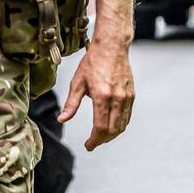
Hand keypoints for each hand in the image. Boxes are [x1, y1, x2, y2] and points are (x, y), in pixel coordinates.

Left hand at [58, 36, 135, 151]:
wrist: (112, 46)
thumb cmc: (93, 62)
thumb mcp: (77, 83)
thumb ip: (71, 104)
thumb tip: (62, 119)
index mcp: (102, 96)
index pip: (100, 128)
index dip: (94, 141)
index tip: (88, 145)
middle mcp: (117, 98)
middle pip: (112, 130)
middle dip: (102, 141)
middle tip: (93, 143)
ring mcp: (126, 97)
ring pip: (122, 126)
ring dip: (111, 135)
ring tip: (101, 137)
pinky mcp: (131, 95)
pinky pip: (127, 117)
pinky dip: (119, 126)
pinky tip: (111, 126)